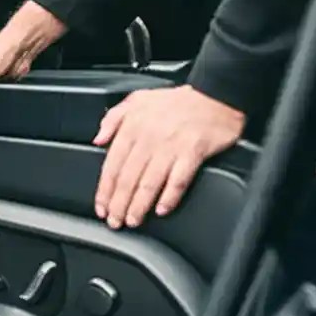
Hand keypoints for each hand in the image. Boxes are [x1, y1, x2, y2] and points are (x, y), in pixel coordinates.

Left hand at [93, 85, 244, 228]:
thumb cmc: (178, 100)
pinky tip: (162, 209)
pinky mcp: (194, 151)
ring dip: (139, 205)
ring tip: (133, 220)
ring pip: (149, 182)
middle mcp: (149, 138)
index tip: (102, 207)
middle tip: (115, 221)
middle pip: (128, 178)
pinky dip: (169, 197)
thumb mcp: (138, 99)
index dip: (105, 190)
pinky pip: (179, 179)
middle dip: (119, 204)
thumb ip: (113, 118)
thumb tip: (98, 139)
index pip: (112, 165)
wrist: (217, 93)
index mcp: (133, 127)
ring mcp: (172, 145)